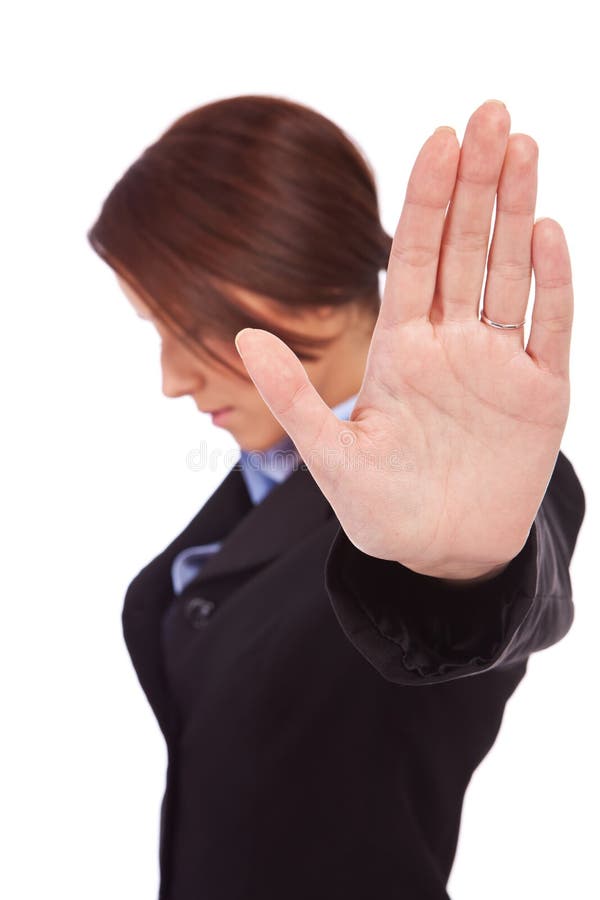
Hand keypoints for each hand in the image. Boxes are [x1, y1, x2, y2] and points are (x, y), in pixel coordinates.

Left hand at [234, 100, 572, 580]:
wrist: (443, 551)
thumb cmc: (383, 509)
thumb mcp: (331, 457)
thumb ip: (294, 397)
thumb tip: (243, 337)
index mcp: (401, 349)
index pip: (414, 258)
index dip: (426, 200)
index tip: (438, 138)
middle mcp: (451, 343)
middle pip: (466, 248)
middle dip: (479, 182)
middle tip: (493, 113)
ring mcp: (498, 362)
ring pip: (509, 272)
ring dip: (517, 211)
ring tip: (524, 146)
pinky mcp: (540, 391)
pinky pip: (549, 326)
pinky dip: (551, 283)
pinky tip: (546, 233)